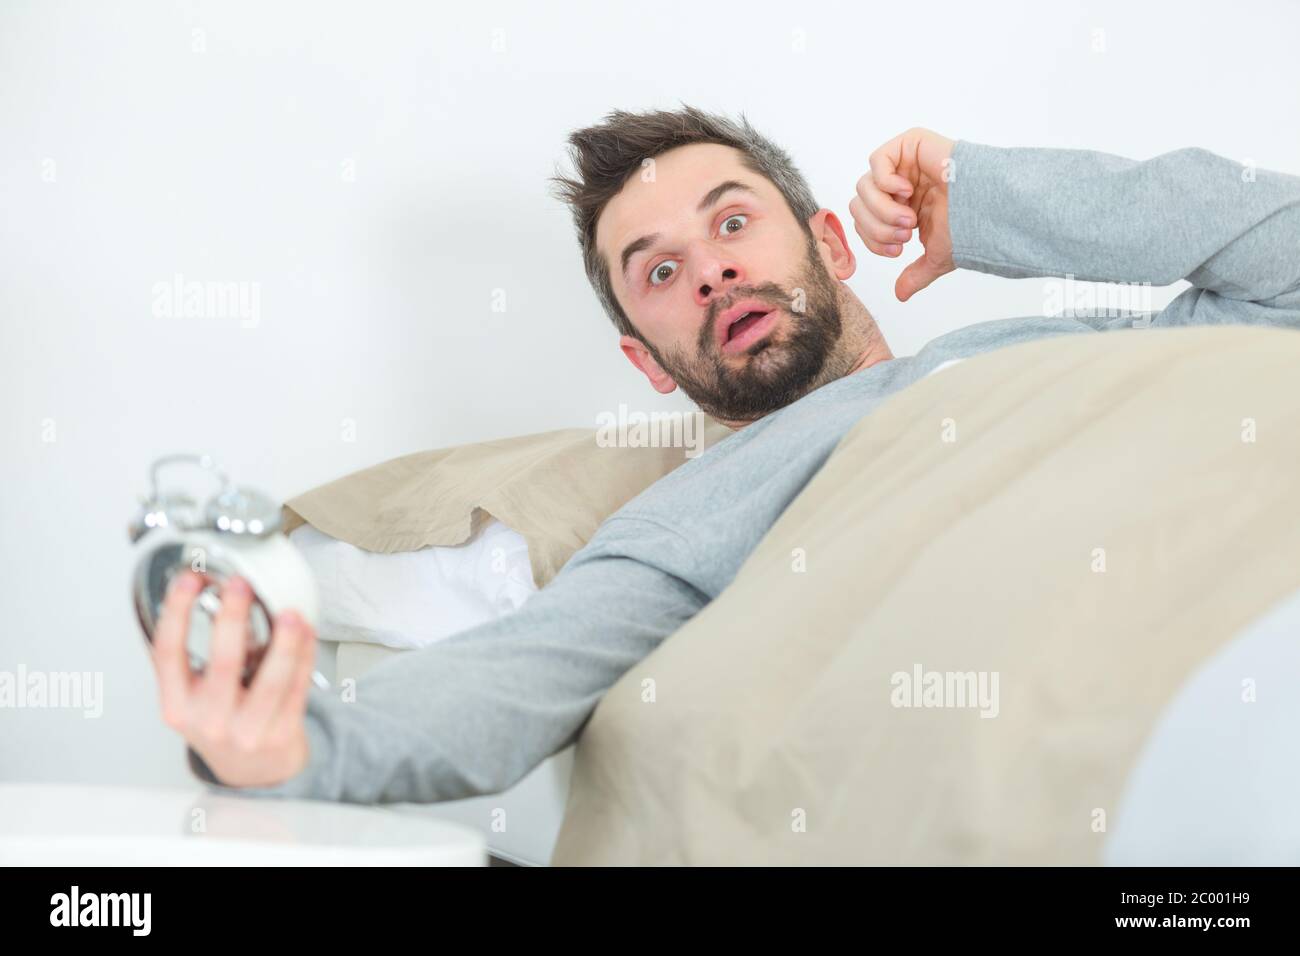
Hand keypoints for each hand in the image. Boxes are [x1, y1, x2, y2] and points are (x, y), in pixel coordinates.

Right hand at [153, 570, 316, 787]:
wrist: (253, 770)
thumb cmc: (222, 722)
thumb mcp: (196, 696)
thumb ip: (200, 656)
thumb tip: (221, 596)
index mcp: (177, 705)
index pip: (168, 653)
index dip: (176, 612)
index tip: (188, 580)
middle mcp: (208, 720)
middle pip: (223, 663)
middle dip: (233, 618)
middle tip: (241, 585)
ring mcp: (247, 731)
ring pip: (271, 679)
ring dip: (284, 640)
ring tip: (289, 612)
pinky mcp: (282, 733)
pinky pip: (298, 687)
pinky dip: (305, 655)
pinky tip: (306, 632)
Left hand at [850, 127, 956, 301]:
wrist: (988, 206)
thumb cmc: (970, 226)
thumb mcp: (937, 257)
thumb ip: (916, 273)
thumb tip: (900, 295)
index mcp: (902, 206)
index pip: (863, 221)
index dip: (874, 239)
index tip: (899, 251)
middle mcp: (899, 185)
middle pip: (858, 205)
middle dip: (877, 227)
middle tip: (905, 234)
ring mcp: (904, 164)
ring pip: (864, 186)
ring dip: (883, 209)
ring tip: (910, 218)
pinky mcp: (910, 143)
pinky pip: (878, 160)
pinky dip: (886, 181)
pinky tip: (908, 192)